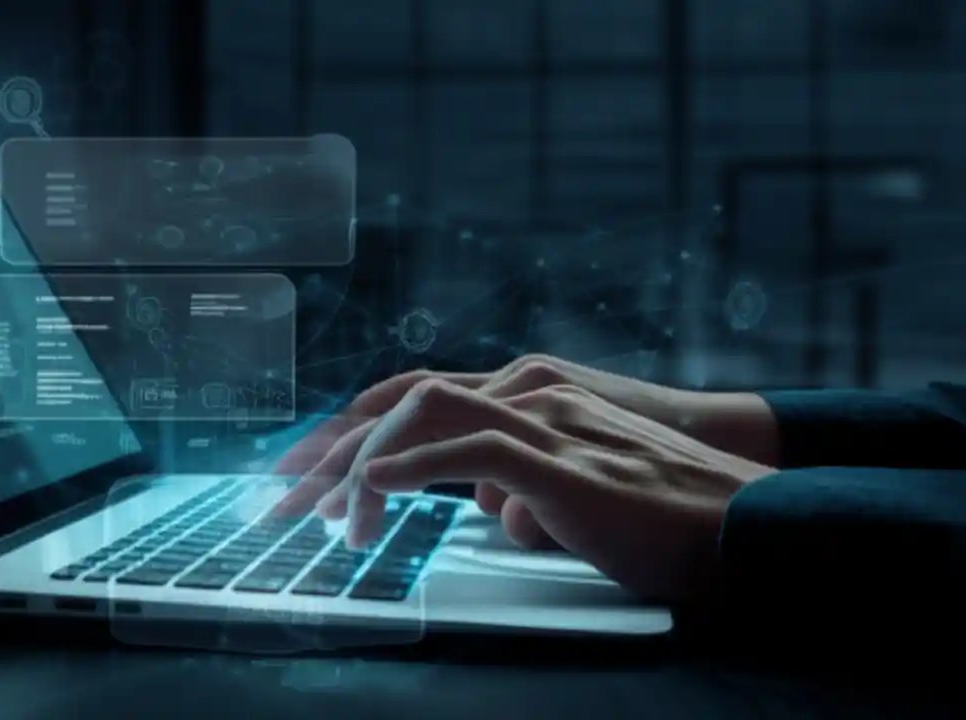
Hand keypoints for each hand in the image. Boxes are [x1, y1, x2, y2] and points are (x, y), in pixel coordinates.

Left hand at [273, 355, 778, 516]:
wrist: (748, 510)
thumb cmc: (664, 508)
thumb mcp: (574, 492)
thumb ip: (523, 489)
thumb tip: (489, 512)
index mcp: (525, 396)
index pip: (416, 398)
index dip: (352, 428)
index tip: (300, 470)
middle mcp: (528, 393)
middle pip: (404, 400)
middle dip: (331, 446)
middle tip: (277, 495)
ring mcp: (548, 419)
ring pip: (429, 415)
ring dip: (364, 465)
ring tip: (322, 513)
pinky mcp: (568, 461)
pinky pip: (476, 450)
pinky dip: (417, 469)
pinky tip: (376, 494)